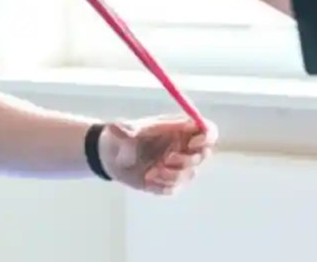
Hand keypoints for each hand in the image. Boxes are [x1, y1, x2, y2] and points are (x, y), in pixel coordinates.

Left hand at [99, 116, 217, 194]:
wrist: (109, 158)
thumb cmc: (118, 137)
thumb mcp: (119, 131)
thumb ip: (125, 132)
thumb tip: (129, 133)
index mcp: (178, 128)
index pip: (206, 130)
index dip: (206, 137)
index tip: (191, 144)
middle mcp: (182, 146)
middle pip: (204, 154)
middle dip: (186, 160)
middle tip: (167, 159)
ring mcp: (177, 165)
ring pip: (190, 174)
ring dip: (172, 175)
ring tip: (151, 172)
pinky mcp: (169, 181)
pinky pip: (176, 187)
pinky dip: (163, 186)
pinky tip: (148, 179)